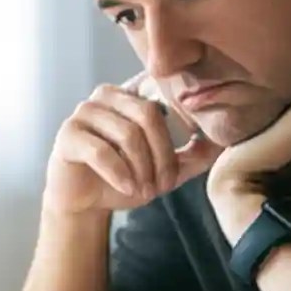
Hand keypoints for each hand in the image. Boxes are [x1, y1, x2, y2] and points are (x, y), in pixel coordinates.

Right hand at [43, 76, 221, 215]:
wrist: (84, 203)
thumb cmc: (124, 178)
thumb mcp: (166, 170)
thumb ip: (194, 155)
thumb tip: (222, 141)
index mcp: (133, 93)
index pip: (162, 87)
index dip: (182, 109)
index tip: (194, 137)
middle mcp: (107, 94)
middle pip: (149, 114)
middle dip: (163, 155)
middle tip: (165, 185)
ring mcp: (84, 111)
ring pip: (127, 134)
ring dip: (142, 169)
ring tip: (145, 191)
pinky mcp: (67, 134)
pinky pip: (100, 150)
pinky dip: (119, 174)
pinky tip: (127, 189)